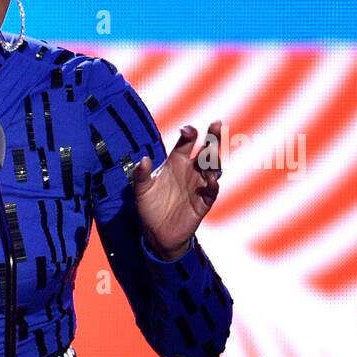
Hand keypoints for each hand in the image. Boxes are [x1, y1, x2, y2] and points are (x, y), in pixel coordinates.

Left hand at [128, 121, 223, 258]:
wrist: (156, 233)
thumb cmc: (149, 207)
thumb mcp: (140, 190)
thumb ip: (141, 175)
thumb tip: (143, 160)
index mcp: (176, 162)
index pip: (187, 143)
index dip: (189, 134)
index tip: (187, 130)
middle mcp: (191, 170)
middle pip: (206, 150)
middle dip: (212, 136)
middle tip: (215, 123)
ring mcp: (199, 185)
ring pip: (213, 167)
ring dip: (215, 158)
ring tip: (212, 151)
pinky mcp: (203, 202)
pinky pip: (212, 191)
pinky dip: (213, 184)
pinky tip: (211, 179)